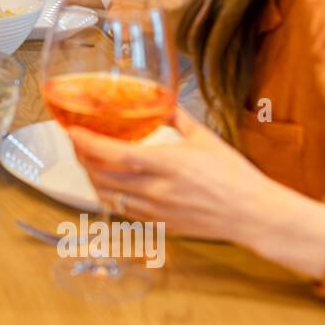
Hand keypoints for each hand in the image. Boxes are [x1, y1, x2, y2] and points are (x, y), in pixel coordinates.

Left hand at [64, 109, 324, 277]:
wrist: (252, 215)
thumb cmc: (233, 176)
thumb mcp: (205, 138)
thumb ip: (178, 117)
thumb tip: (161, 99)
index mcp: (165, 164)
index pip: (111, 153)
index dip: (85, 142)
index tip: (72, 130)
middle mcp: (153, 189)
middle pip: (99, 175)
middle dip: (81, 157)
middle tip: (76, 142)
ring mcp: (153, 210)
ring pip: (105, 195)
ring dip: (90, 178)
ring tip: (87, 161)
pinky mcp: (157, 225)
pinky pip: (120, 211)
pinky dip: (107, 196)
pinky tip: (107, 184)